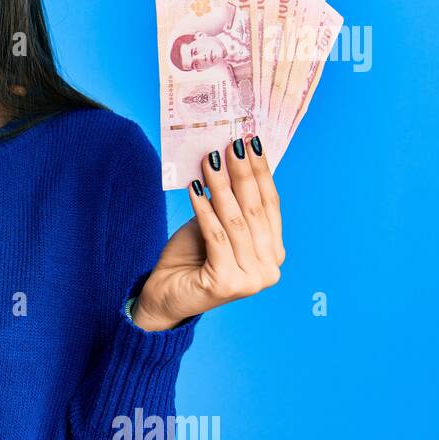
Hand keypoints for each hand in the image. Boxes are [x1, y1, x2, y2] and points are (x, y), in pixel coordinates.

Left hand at [131, 133, 283, 330]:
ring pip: (235, 221)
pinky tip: (195, 188)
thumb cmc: (190, 258)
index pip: (270, 205)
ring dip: (221, 187)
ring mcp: (251, 279)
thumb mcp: (214, 224)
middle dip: (242, 174)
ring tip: (210, 160)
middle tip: (233, 144)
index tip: (252, 142)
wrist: (165, 296)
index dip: (261, 173)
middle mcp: (269, 269)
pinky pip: (216, 236)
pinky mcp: (227, 283)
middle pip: (254, 211)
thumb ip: (229, 203)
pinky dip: (204, 210)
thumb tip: (233, 157)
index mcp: (273, 254)